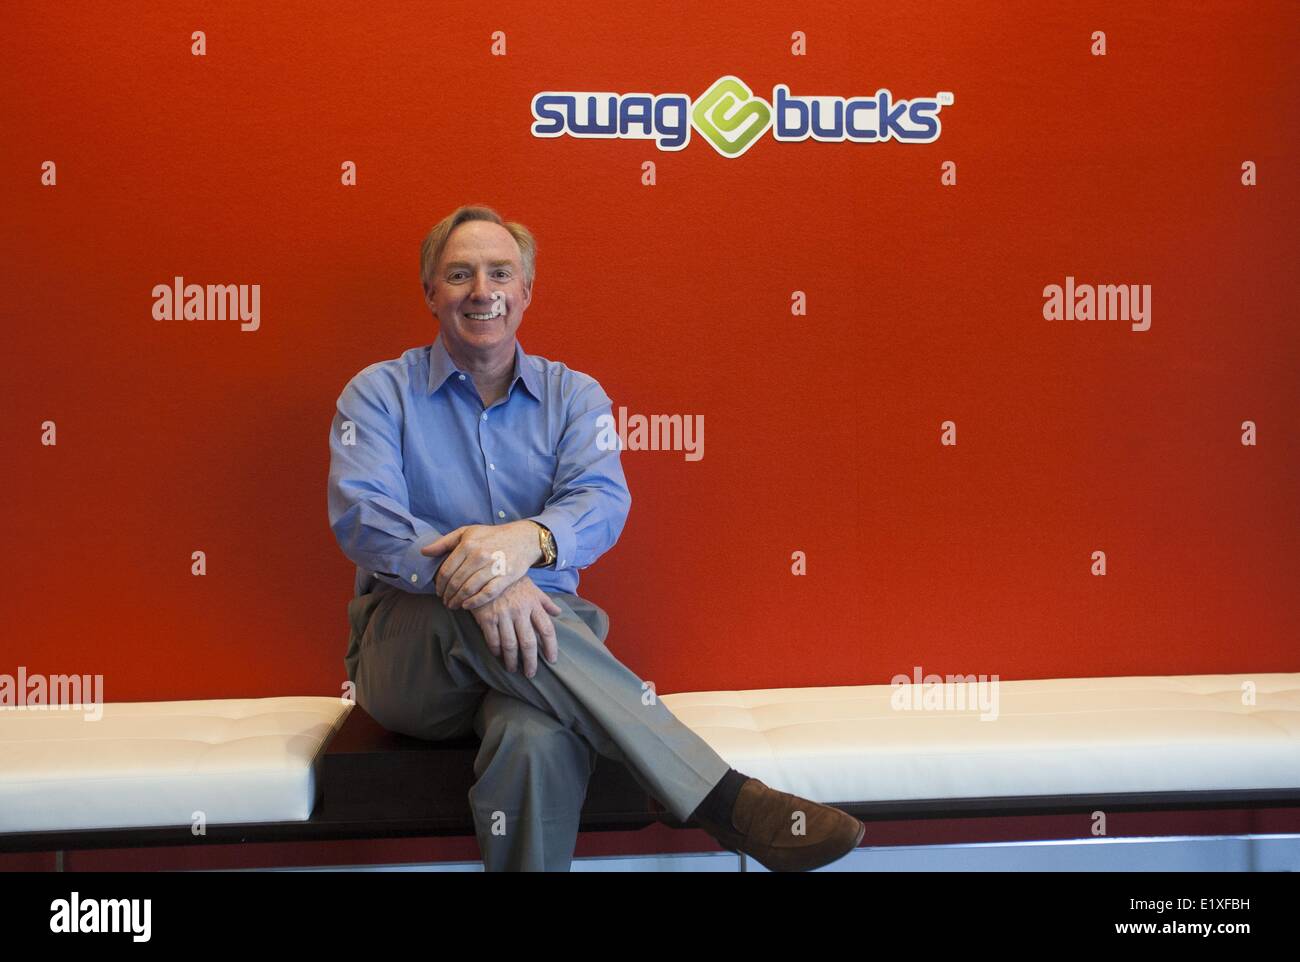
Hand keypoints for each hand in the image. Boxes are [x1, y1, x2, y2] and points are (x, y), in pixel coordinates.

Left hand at [422, 521, 542, 610]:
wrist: (523, 539)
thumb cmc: (492, 536)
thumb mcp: (467, 532)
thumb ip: (444, 542)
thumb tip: (423, 552)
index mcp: (467, 544)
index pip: (446, 571)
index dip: (439, 585)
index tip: (438, 591)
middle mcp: (479, 555)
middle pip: (455, 582)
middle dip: (447, 595)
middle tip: (445, 601)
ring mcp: (493, 566)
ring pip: (468, 589)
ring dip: (457, 601)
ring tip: (454, 605)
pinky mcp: (505, 577)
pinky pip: (486, 594)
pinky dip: (474, 602)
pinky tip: (467, 606)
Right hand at [468, 577, 562, 677]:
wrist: (487, 569)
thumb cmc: (511, 579)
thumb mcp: (532, 587)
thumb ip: (545, 601)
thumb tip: (558, 613)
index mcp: (533, 604)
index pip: (547, 630)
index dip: (551, 647)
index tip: (552, 660)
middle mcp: (520, 611)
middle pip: (529, 642)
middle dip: (530, 662)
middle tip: (530, 673)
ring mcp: (503, 615)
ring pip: (510, 645)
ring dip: (511, 660)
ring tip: (512, 669)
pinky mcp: (486, 617)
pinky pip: (493, 640)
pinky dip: (496, 650)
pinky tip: (498, 655)